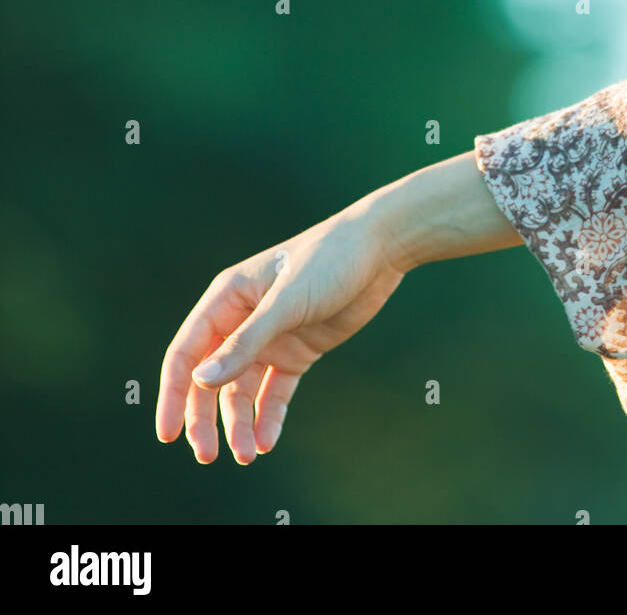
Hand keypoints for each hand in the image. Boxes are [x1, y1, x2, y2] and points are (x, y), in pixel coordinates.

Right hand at [155, 152, 518, 464]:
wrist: (379, 250)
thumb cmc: (328, 261)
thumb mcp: (285, 302)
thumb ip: (245, 342)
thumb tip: (201, 380)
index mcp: (228, 298)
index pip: (188, 351)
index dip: (173, 393)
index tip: (167, 434)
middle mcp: (242, 320)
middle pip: (211, 378)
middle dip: (204, 418)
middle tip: (207, 456)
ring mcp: (271, 338)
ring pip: (242, 391)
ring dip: (239, 424)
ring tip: (247, 456)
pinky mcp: (298, 351)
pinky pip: (274, 392)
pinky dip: (268, 417)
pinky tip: (267, 441)